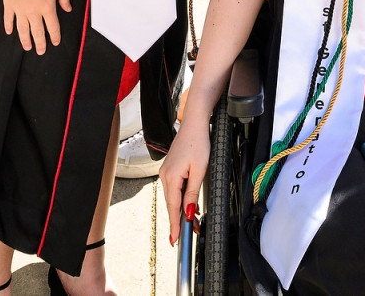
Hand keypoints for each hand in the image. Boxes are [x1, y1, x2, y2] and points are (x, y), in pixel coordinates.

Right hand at [1, 0, 70, 53]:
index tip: (55, 42)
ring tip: (27, 47)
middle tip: (41, 51)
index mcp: (47, 7)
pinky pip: (8, 18)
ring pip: (22, 29)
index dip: (54, 36)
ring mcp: (20, 8)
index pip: (52, 26)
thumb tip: (68, 9)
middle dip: (40, 43)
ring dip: (25, 40)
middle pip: (37, 32)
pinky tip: (10, 32)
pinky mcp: (9, 4)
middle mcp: (33, 11)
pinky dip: (9, 26)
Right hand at [159, 121, 210, 245]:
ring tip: (194, 222)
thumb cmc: (198, 143)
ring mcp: (166, 172)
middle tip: (190, 234)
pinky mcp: (171, 169)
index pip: (173, 207)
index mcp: (171, 177)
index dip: (175, 224)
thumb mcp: (199, 170)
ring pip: (174, 197)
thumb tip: (189, 211)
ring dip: (183, 209)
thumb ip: (192, 193)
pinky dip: (183, 198)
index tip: (175, 239)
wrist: (194, 124)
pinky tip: (191, 206)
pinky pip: (176, 188)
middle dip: (181, 220)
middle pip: (173, 204)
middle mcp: (165, 176)